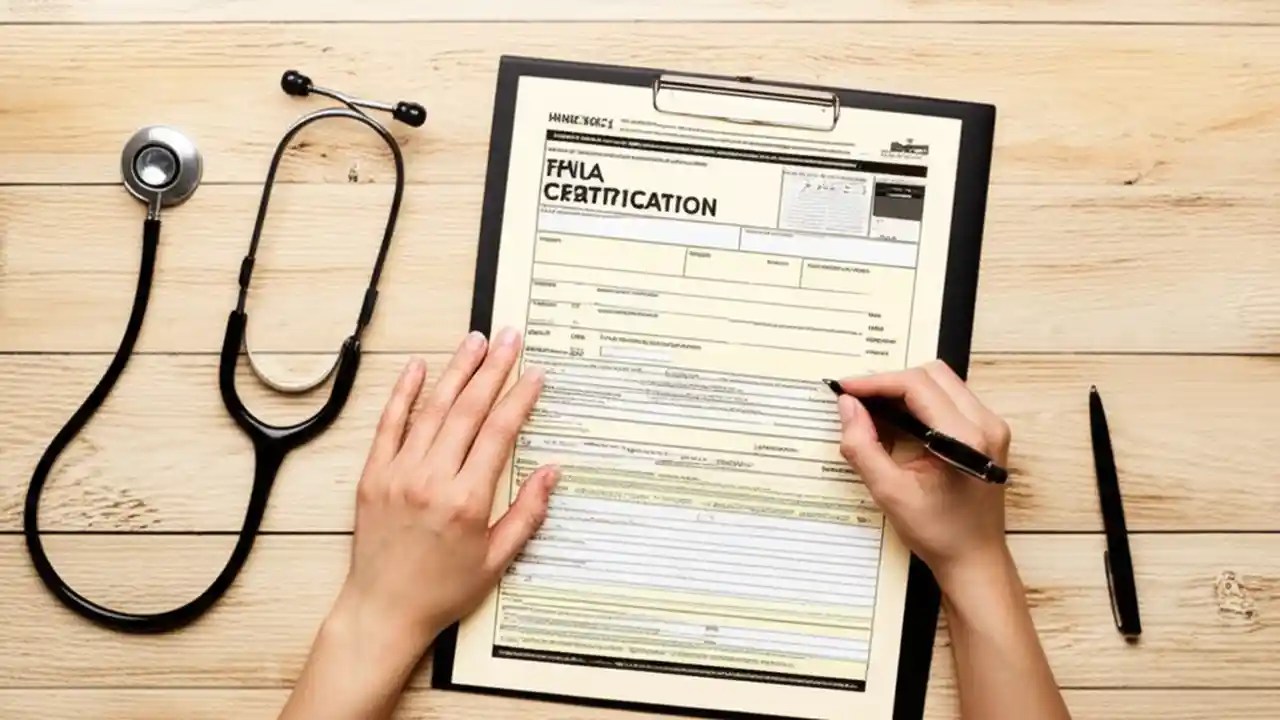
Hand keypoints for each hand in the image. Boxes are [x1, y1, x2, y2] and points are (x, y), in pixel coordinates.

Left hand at [330, 327, 557, 660]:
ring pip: (432, 409)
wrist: (383, 610)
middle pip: (468, 410)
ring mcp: (398, 473)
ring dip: (456, 371)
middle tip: (508, 339)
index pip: (498, 433)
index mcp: (466, 500)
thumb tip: (551, 473)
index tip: (533, 375)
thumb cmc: (441, 590)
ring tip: (474, 342)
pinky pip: (389, 424)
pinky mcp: (373, 475)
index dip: (519, 398)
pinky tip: (417, 367)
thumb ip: (527, 513)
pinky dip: (403, 393)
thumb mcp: (496, 560)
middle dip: (492, 369)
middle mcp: (431, 479)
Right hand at [833, 360, 1010, 590]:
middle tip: (858, 399)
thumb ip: (863, 446)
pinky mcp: (987, 432)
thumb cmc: (940, 533)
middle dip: (891, 381)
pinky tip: (897, 420)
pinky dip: (920, 401)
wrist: (975, 559)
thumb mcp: (890, 492)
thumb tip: (847, 407)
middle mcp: (985, 425)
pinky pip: (950, 398)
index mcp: (965, 439)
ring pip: (942, 382)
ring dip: (905, 389)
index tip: (847, 389)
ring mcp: (990, 427)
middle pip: (932, 374)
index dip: (877, 382)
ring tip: (874, 409)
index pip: (917, 386)